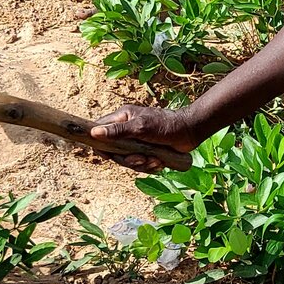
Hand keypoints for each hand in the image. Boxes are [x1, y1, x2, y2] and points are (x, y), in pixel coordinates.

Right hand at [90, 103, 204, 171]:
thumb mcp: (140, 127)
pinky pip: (140, 165)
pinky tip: (159, 162)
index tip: (106, 154)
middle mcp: (127, 129)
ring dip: (141, 164)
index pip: (100, 129)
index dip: (100, 143)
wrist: (190, 132)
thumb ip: (117, 131)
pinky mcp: (146, 152)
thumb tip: (94, 133)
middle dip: (127, 159)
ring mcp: (136, 142)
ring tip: (154, 160)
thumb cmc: (165, 125)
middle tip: (141, 158)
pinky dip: (149, 166)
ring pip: (127, 160)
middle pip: (113, 150)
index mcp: (123, 118)